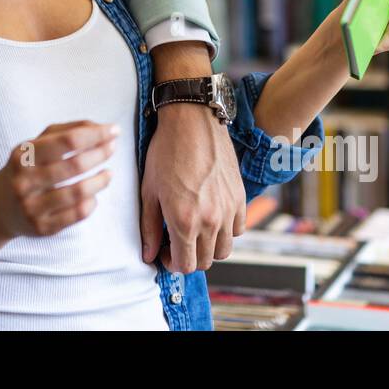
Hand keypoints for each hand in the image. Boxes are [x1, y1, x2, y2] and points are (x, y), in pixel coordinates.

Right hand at [0, 121, 115, 238]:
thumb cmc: (24, 168)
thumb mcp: (34, 145)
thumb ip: (64, 131)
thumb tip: (99, 127)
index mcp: (23, 156)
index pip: (66, 141)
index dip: (95, 135)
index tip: (114, 130)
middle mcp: (24, 181)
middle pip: (74, 166)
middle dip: (100, 154)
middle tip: (113, 148)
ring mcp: (32, 207)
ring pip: (79, 193)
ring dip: (101, 181)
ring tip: (109, 173)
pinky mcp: (42, 228)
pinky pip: (77, 215)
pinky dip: (92, 203)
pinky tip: (94, 195)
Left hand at [141, 103, 244, 273]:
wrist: (192, 122)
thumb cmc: (166, 152)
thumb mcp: (149, 191)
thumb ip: (149, 228)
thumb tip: (148, 255)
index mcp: (184, 221)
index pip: (185, 266)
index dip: (172, 263)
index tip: (164, 251)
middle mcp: (211, 220)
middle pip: (205, 261)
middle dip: (188, 257)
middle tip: (175, 240)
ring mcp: (229, 209)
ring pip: (224, 250)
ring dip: (208, 247)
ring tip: (194, 230)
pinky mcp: (240, 197)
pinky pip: (238, 229)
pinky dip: (226, 231)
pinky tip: (211, 215)